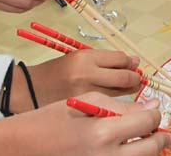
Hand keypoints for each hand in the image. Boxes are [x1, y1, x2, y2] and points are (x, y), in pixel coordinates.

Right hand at [4, 92, 170, 154]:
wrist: (22, 147)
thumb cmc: (52, 119)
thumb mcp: (85, 101)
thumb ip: (121, 105)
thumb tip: (151, 105)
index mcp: (102, 132)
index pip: (147, 121)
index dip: (155, 113)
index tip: (154, 109)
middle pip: (152, 148)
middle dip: (160, 136)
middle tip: (161, 132)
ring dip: (148, 150)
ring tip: (145, 142)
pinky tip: (129, 151)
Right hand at [18, 50, 143, 110]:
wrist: (32, 90)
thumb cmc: (57, 72)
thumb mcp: (79, 58)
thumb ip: (106, 60)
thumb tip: (134, 62)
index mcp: (85, 59)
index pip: (120, 59)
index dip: (131, 62)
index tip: (134, 65)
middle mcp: (87, 77)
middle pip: (124, 79)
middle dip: (136, 79)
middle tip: (138, 80)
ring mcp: (86, 97)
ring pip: (121, 96)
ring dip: (130, 93)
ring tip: (130, 91)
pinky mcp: (85, 112)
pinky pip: (110, 109)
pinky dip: (118, 107)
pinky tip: (117, 104)